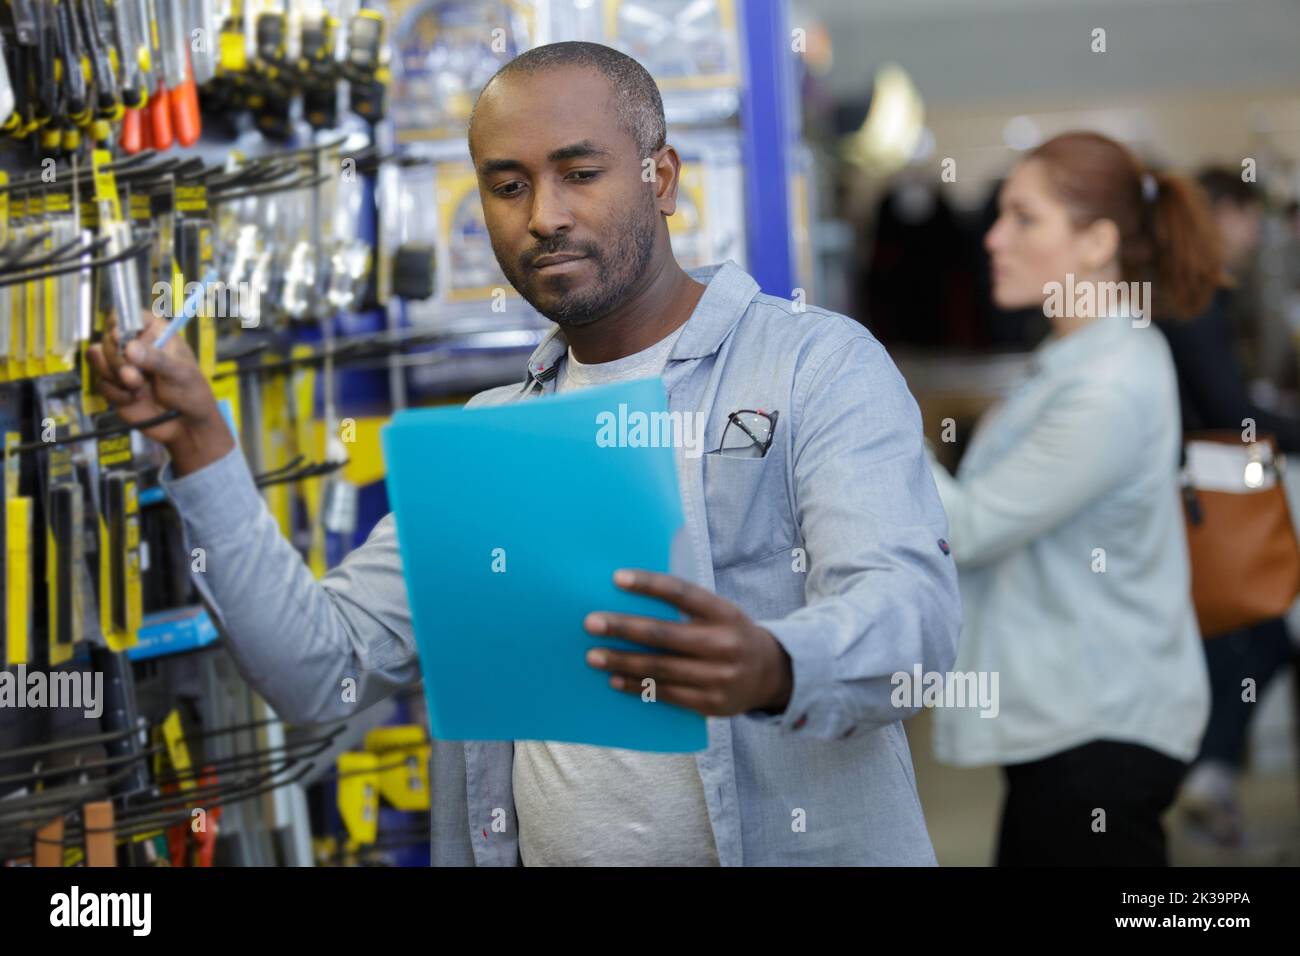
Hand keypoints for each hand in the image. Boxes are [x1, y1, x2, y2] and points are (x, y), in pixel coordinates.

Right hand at [87, 310, 233, 475]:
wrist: (186, 426)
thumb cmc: (191, 393)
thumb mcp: (180, 374)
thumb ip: (156, 360)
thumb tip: (129, 348)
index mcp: (155, 333)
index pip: (127, 314)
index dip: (119, 324)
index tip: (120, 338)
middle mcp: (135, 345)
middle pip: (107, 338)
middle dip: (118, 359)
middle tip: (136, 376)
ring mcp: (123, 365)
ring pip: (98, 359)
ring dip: (115, 376)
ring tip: (138, 388)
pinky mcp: (114, 385)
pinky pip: (100, 383)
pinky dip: (115, 393)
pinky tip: (134, 399)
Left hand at [584, 569, 793, 716]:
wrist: (770, 675)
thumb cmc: (729, 634)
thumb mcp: (720, 613)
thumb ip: (686, 607)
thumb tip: (630, 596)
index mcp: (724, 613)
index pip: (682, 593)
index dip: (649, 584)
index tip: (616, 578)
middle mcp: (723, 644)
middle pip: (664, 634)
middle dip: (623, 628)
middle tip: (591, 623)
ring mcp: (718, 676)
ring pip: (660, 668)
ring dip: (622, 661)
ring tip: (593, 656)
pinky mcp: (711, 703)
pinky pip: (666, 694)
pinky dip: (637, 686)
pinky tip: (614, 680)